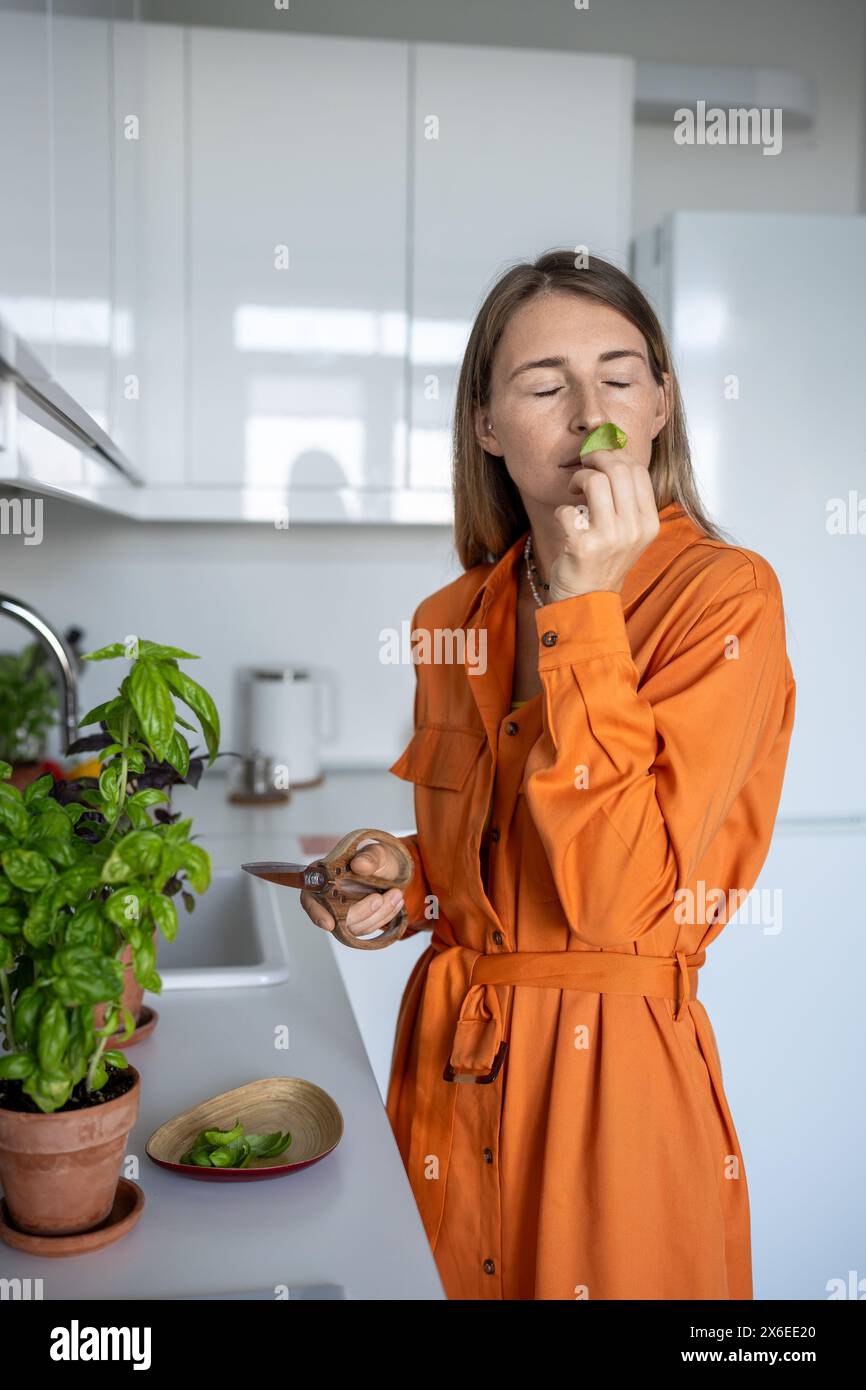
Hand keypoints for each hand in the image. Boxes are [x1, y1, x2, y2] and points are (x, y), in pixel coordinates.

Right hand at [299, 838, 405, 939]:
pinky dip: (384, 916)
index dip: (316, 912)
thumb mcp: (377, 852)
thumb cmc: (379, 859)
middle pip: (335, 917)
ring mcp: (343, 912)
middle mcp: (329, 897)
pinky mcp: (358, 922)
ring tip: (395, 894)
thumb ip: (369, 857)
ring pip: (355, 926)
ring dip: (377, 914)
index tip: (329, 923)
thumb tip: (359, 865)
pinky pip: (368, 927)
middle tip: (378, 898)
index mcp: (323, 876)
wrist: (394, 871)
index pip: (310, 898)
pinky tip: (395, 902)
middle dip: (360, 912)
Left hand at [548, 448, 659, 598]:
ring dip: (577, 478)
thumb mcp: (628, 532)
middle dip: (595, 458)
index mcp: (649, 522)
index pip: (638, 470)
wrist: (588, 601)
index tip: (599, 459)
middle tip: (583, 466)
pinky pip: (567, 509)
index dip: (615, 454)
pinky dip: (561, 509)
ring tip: (573, 490)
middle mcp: (634, 529)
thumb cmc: (604, 560)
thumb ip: (626, 499)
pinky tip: (565, 520)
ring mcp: (610, 538)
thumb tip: (612, 455)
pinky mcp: (583, 546)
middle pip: (618, 469)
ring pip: (595, 481)